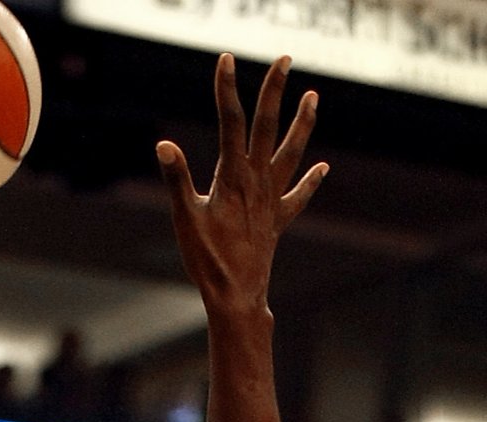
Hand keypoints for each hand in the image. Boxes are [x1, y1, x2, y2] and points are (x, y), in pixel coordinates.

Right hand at [156, 55, 326, 318]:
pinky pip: (298, 197)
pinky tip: (322, 167)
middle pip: (268, 126)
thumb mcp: (185, 218)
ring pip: (292, 153)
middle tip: (285, 59)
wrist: (236, 297)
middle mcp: (257, 182)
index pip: (230, 122)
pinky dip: (310, 181)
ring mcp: (271, 200)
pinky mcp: (277, 220)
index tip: (225, 59)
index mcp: (233, 177)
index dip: (227, 89)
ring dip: (303, 124)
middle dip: (275, 90)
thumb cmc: (208, 261)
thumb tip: (164, 146)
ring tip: (314, 97)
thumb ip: (177, 180)